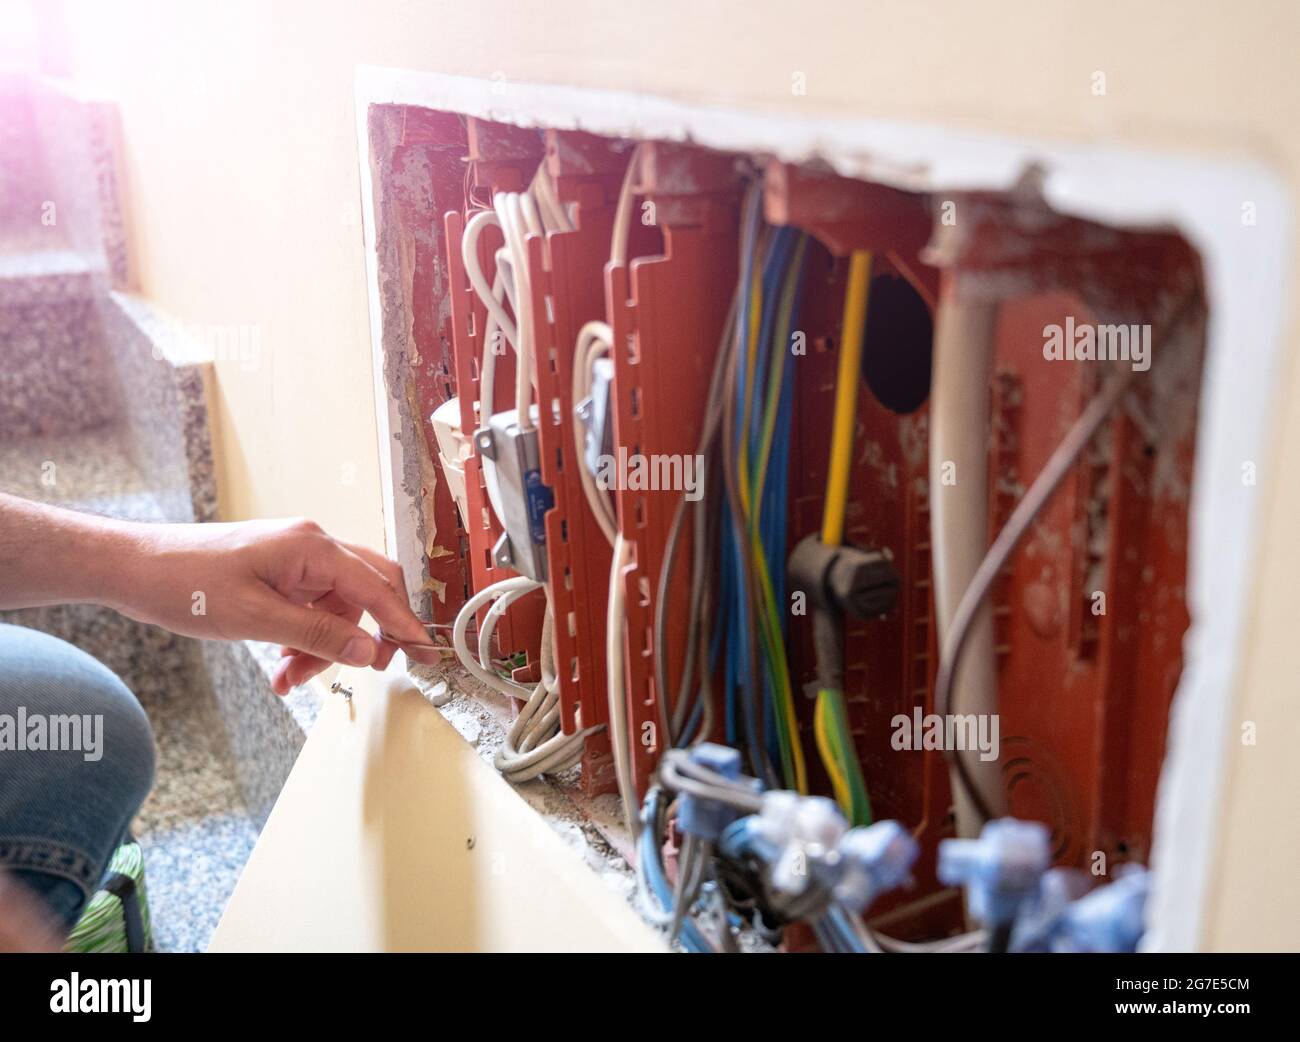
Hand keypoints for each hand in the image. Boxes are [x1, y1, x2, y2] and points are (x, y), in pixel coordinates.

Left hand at [107, 517, 440, 693]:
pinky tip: (281, 661)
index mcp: (313, 547)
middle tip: (368, 670)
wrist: (136, 569)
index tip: (424, 653)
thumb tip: (367, 651)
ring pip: (338, 606)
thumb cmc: (186, 583)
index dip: (403, 624)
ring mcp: (297, 558)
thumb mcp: (256, 618)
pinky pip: (313, 607)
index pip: (377, 587)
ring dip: (324, 646)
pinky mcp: (281, 572)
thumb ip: (317, 634)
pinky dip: (305, 638)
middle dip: (367, 636)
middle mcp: (312, 546)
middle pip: (368, 590)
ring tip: (289, 677)